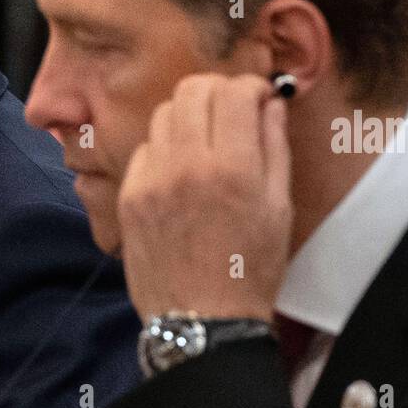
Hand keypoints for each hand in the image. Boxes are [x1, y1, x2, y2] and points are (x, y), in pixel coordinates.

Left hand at [117, 73, 291, 318]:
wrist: (203, 320)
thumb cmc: (250, 269)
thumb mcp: (279, 208)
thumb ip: (274, 147)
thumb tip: (270, 103)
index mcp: (233, 168)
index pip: (233, 91)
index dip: (251, 87)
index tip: (258, 100)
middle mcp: (186, 166)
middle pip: (192, 90)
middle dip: (217, 92)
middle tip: (231, 113)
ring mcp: (151, 180)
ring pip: (164, 113)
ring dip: (188, 116)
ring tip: (205, 142)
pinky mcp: (128, 197)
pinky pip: (144, 149)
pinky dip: (163, 149)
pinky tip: (179, 171)